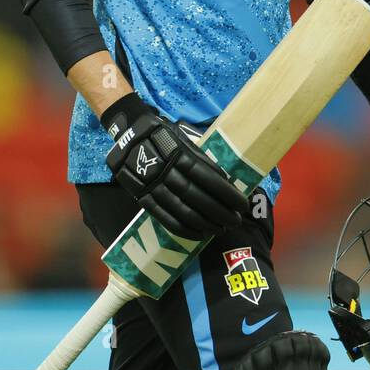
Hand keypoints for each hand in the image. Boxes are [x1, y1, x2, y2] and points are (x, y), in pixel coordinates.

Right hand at [102, 93, 247, 239]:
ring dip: (205, 223)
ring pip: (183, 211)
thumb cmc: (160, 135)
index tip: (242, 204)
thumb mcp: (181, 136)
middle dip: (220, 212)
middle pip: (198, 197)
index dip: (226, 193)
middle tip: (237, 221)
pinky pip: (165, 219)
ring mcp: (153, 188)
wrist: (128, 137)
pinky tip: (200, 234)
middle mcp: (166, 173)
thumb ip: (199, 156)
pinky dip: (184, 229)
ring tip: (222, 229)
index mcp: (178, 155)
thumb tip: (223, 177)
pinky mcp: (144, 199)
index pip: (208, 178)